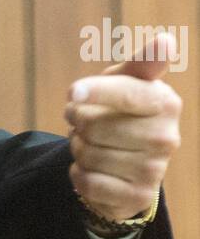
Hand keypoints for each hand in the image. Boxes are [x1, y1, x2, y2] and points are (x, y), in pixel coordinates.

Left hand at [64, 31, 181, 222]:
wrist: (129, 165)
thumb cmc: (124, 112)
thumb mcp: (127, 83)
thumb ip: (141, 63)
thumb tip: (164, 41)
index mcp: (165, 102)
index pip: (126, 93)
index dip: (96, 92)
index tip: (72, 93)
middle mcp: (166, 137)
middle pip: (94, 126)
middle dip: (77, 122)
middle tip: (81, 121)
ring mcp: (154, 170)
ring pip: (88, 154)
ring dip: (78, 148)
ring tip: (91, 144)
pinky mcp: (138, 197)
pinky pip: (88, 181)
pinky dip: (79, 174)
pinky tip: (92, 169)